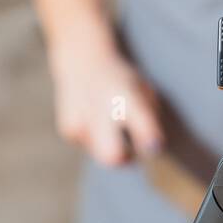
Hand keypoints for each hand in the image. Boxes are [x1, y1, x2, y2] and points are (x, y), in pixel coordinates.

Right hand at [46, 19, 163, 165]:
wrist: (83, 63)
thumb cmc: (123, 80)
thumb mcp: (143, 89)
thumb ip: (149, 118)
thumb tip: (150, 150)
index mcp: (126, 97)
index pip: (140, 123)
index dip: (148, 139)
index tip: (154, 148)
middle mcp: (100, 110)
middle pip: (112, 155)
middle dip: (125, 160)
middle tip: (133, 151)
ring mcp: (80, 121)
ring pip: (102, 155)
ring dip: (111, 145)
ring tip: (110, 120)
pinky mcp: (68, 130)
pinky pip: (90, 147)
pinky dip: (96, 139)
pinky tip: (95, 118)